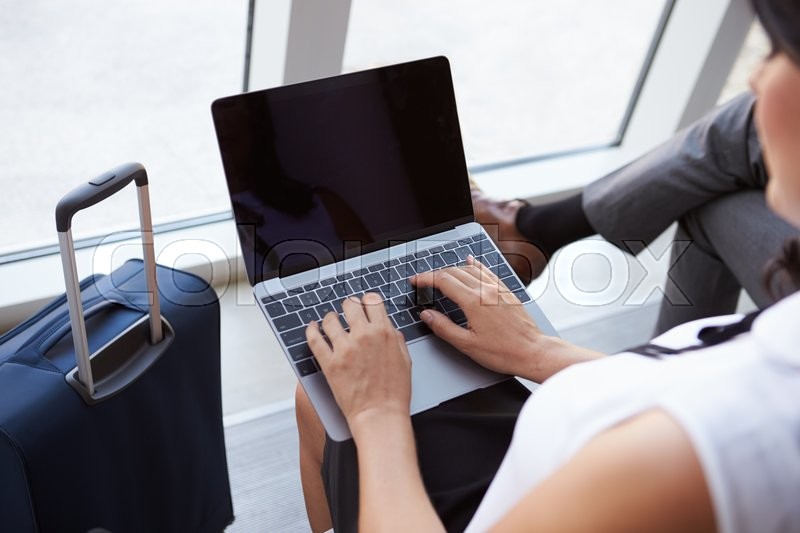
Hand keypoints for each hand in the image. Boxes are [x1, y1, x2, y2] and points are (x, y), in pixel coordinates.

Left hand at [305, 293, 411, 427]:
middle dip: (348, 306)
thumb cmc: (394, 392)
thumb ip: (396, 339)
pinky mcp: (329, 363)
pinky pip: (314, 339)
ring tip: (329, 320)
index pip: (372, 301)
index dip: (367, 301)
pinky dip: (311, 330)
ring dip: (330, 317)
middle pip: (350, 305)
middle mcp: (364, 336)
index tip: (363, 304)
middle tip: (346, 310)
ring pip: (330, 320)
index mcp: (384, 333)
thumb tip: (388, 328)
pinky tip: (311, 327)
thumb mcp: (405, 360)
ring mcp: (345, 349)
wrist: (379, 414)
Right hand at [412, 256, 551, 378]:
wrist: (533, 352)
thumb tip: (427, 315)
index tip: (415, 281)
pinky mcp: (506, 292)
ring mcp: (498, 289)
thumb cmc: (504, 352)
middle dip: (436, 274)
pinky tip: (471, 262)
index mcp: (474, 302)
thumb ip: (443, 327)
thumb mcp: (467, 345)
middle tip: (424, 281)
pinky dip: (475, 265)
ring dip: (452, 269)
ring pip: (470, 269)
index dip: (426, 278)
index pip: (443, 281)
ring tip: (441, 276)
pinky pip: (487, 271)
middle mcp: (486, 290)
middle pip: (454, 272)